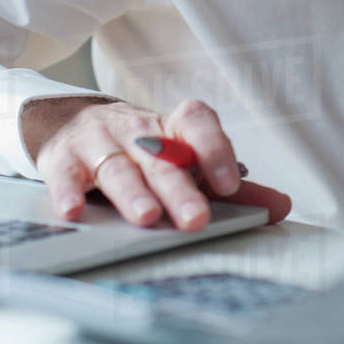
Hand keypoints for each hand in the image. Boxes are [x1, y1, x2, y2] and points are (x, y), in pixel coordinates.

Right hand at [25, 97, 290, 229]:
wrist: (77, 127)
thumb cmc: (145, 154)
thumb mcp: (187, 167)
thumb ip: (234, 191)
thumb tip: (281, 207)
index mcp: (174, 128)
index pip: (198, 124)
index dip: (215, 149)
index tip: (230, 183)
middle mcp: (139, 130)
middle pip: (162, 158)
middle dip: (180, 190)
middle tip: (196, 219)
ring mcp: (99, 140)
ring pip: (118, 166)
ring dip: (132, 193)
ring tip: (147, 217)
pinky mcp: (62, 157)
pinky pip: (64, 174)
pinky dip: (68, 192)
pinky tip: (75, 212)